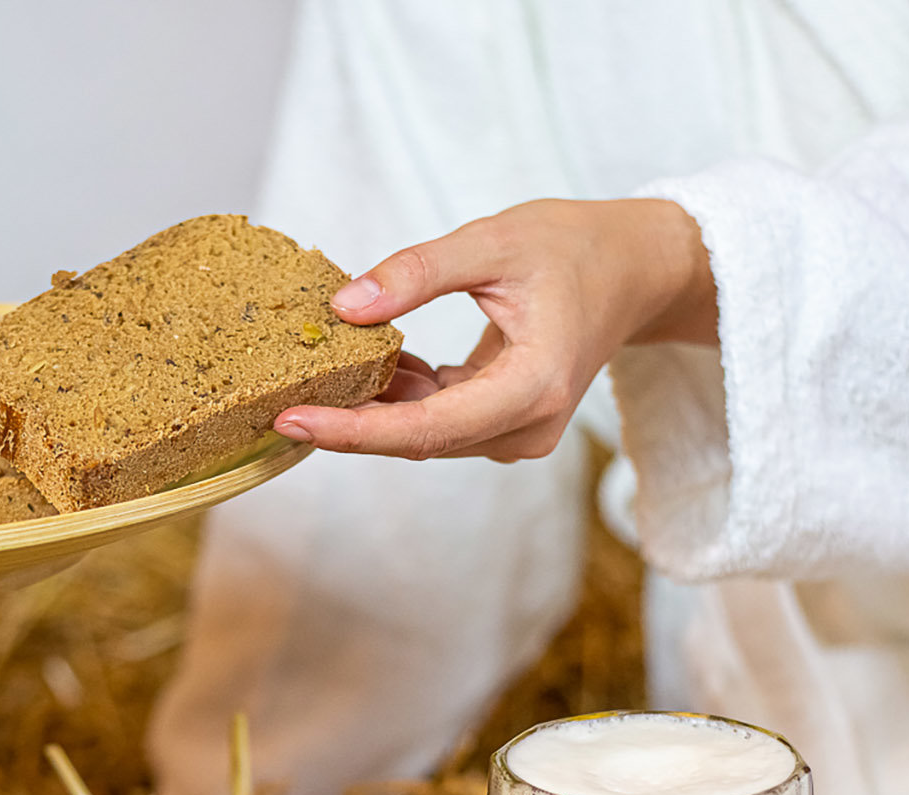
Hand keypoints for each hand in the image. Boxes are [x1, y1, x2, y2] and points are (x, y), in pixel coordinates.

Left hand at [274, 198, 717, 460]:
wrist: (635, 268)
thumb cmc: (574, 247)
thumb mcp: (494, 241)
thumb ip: (417, 272)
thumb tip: (343, 306)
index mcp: (533, 388)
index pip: (425, 429)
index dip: (353, 431)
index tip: (291, 421)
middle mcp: (527, 426)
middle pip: (416, 440)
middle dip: (346, 421)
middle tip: (273, 400)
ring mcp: (518, 432)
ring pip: (422, 433)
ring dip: (371, 404)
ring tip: (316, 367)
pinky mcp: (505, 423)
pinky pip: (437, 419)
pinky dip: (400, 393)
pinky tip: (374, 357)